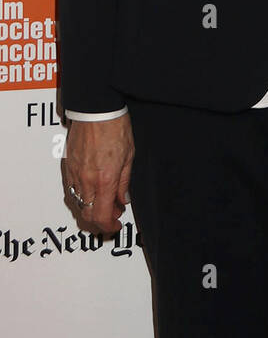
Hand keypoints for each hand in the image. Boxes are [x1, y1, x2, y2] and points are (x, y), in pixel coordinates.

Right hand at [63, 114, 133, 235]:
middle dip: (100, 221)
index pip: (101, 217)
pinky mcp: (67, 167)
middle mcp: (86, 180)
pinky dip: (82, 196)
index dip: (108, 226)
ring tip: (105, 202)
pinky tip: (93, 189)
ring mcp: (74, 174)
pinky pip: (71, 190)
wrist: (96, 110)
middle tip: (112, 216)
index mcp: (105, 180)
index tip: (115, 225)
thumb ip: (124, 183)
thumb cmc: (115, 128)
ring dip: (91, 208)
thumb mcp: (129, 156)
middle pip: (87, 215)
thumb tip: (122, 200)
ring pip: (78, 204)